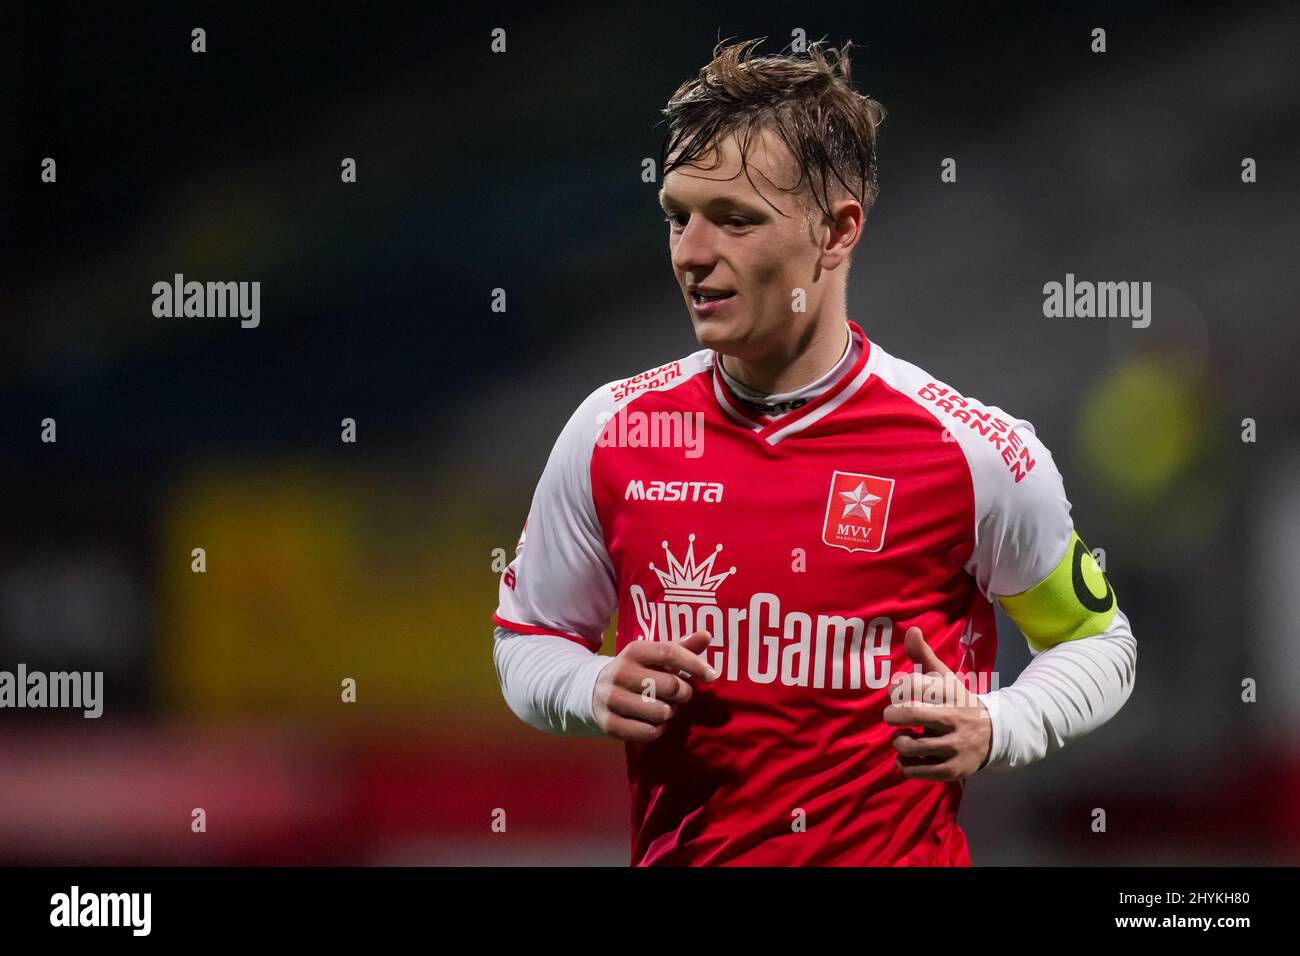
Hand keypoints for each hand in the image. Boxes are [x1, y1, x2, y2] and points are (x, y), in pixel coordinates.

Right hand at [592, 630, 716, 740]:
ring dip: (670, 712)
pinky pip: (648, 732)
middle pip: (670, 686)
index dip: (695, 664)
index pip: (670, 653)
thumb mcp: (654, 656)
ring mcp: (613, 699)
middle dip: (684, 693)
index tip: (711, 676)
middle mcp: (621, 672)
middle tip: (681, 694)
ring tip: (665, 707)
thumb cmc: (636, 671)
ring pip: (661, 712)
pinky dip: (659, 730)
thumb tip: (707, 635)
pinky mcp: (610, 724)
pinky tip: (655, 723)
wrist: (593, 690)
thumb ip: (681, 647)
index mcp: (634, 651)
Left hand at [882, 626, 991, 780]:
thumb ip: (925, 655)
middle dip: (891, 715)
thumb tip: (911, 630)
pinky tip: (908, 757)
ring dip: (898, 741)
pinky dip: (904, 764)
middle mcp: (953, 718)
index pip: (914, 684)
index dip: (897, 687)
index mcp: (950, 693)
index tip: (896, 691)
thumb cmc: (958, 702)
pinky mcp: (952, 770)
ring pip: (908, 745)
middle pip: (909, 714)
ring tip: (903, 737)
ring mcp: (953, 746)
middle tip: (892, 716)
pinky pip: (915, 770)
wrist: (995, 735)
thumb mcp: (946, 678)